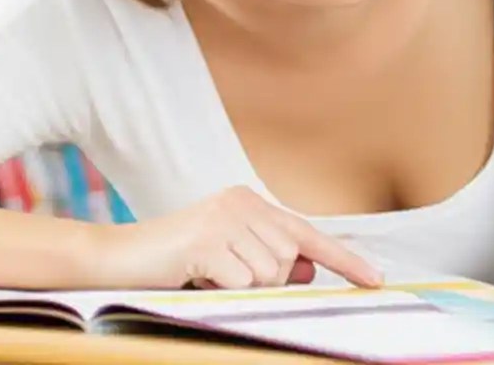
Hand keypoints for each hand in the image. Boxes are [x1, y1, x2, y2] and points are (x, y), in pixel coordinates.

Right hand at [92, 186, 382, 289]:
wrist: (116, 259)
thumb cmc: (173, 264)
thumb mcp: (227, 259)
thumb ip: (267, 260)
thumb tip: (306, 270)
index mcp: (249, 202)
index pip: (307, 233)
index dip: (345, 259)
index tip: (377, 280)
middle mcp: (241, 202)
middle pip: (288, 260)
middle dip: (264, 282)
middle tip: (221, 278)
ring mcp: (224, 218)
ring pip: (269, 275)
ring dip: (239, 288)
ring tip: (205, 276)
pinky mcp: (207, 239)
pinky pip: (241, 283)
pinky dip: (221, 291)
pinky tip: (194, 277)